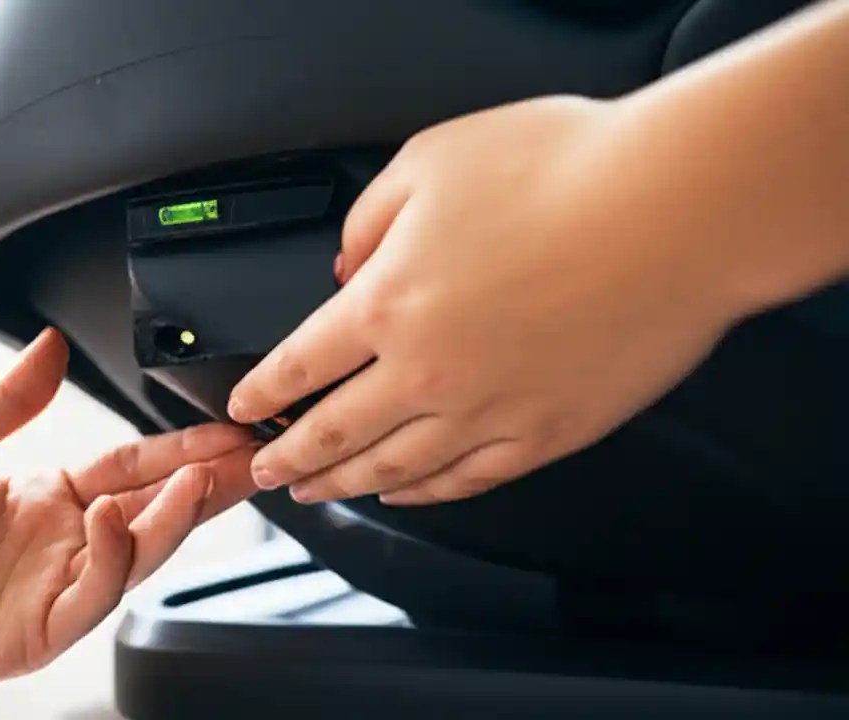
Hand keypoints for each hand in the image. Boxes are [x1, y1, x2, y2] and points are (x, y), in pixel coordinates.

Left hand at [0, 328, 255, 698]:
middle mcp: (54, 543)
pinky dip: (113, 560)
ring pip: (135, 555)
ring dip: (173, 518)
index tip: (226, 425)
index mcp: (40, 496)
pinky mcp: (30, 634)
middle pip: (153, 511)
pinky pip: (90, 598)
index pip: (131, 466)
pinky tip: (116, 521)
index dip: (181, 447)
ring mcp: (47, 590)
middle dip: (205, 483)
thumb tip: (52, 346)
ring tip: (202, 479)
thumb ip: (2, 400)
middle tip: (252, 453)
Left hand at [228, 96, 741, 506]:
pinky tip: (411, 496)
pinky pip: (470, 480)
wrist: (675, 211)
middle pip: (336, 433)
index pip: (301, 364)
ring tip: (321, 494)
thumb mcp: (432, 161)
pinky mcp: (548, 433)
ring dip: (347, 485)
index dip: (264, 391)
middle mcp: (426, 372)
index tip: (245, 409)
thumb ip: (369, 219)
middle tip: (267, 473)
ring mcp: (489, 412)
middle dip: (292, 457)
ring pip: (396, 469)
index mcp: (387, 303)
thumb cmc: (564, 172)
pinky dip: (429, 495)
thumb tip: (346, 266)